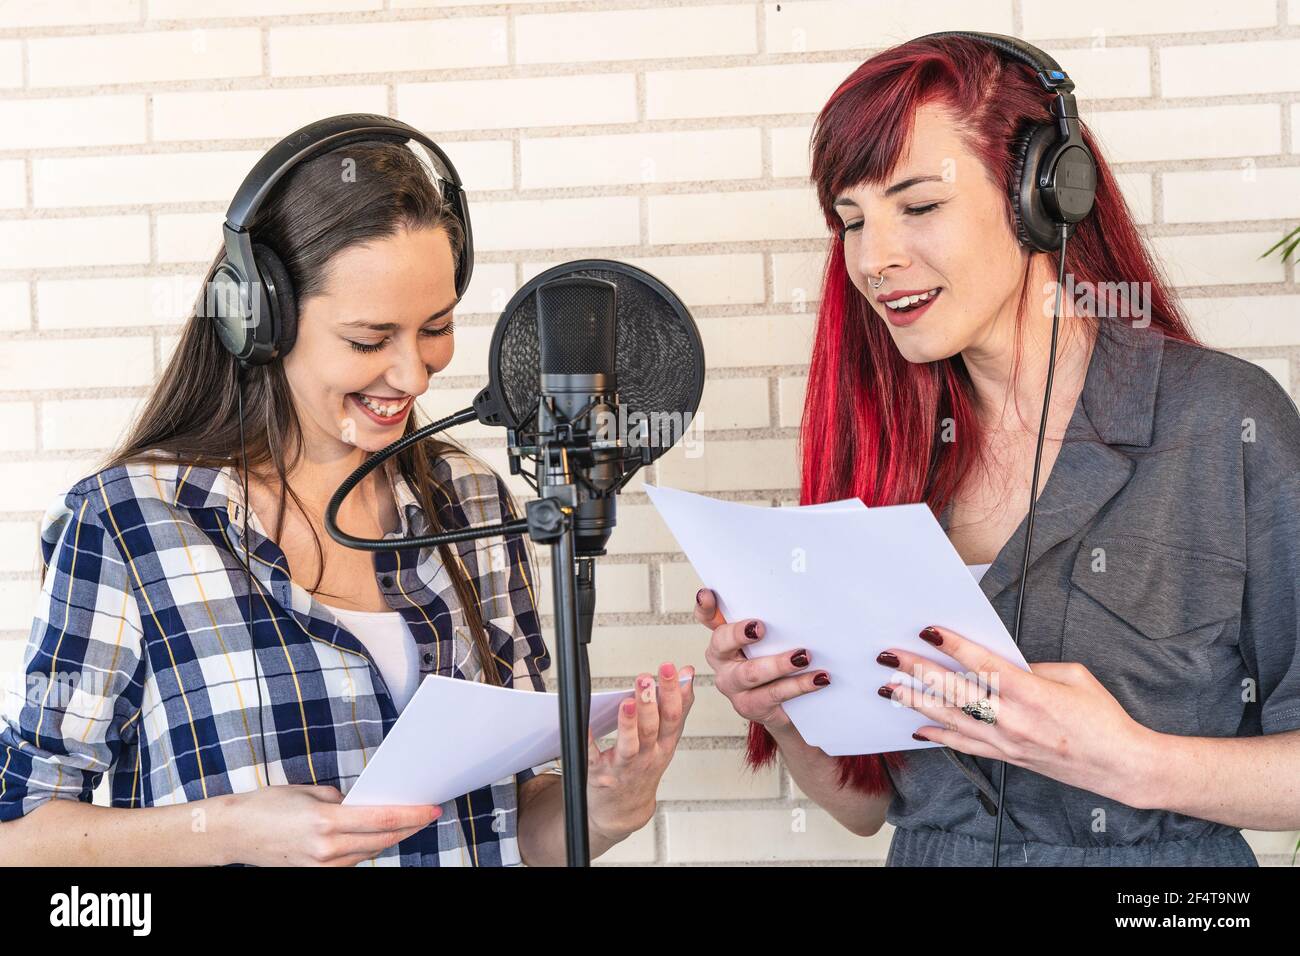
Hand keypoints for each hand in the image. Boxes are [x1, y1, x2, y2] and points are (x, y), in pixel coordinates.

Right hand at [218, 784, 441, 865]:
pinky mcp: (316, 873)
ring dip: (391, 838)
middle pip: (382, 839)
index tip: (431, 808)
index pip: (382, 819)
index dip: (411, 814)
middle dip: (409, 827)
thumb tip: (366, 803)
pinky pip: (353, 861)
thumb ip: (342, 799)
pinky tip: (378, 836)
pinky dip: (368, 848)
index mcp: (326, 822)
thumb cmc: (268, 805)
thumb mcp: (310, 791)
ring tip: (409, 824)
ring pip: (370, 852)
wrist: (234, 832)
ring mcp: (322, 865)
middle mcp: (327, 848)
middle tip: (427, 814)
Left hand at [586, 661, 694, 840]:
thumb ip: (678, 705)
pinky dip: (590, 742)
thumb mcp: (667, 739)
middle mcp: (647, 757)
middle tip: (646, 678)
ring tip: (627, 701)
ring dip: (628, 723)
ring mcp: (624, 767)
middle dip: (650, 703)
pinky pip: (594, 758)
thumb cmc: (645, 768)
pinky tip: (588, 724)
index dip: (673, 693)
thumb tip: (687, 672)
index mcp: (665, 745)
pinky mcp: (601, 775)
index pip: (673, 716)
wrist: (624, 811)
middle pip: (652, 729)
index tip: (671, 669)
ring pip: (629, 745)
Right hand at [696, 586, 830, 732]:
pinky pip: (774, 694)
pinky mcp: (749, 706)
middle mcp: (722, 661)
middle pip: (722, 643)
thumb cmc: (776, 661)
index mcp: (723, 638)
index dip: (704, 607)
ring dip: (779, 663)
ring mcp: (733, 686)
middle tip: (760, 627)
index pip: (707, 618)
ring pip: (751, 672)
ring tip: (804, 656)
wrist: (788, 708)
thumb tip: (793, 599)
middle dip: (739, 634)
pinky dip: (799, 685)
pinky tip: (818, 678)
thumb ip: (772, 619)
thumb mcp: (771, 639)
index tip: (707, 595)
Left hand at [875, 624, 1157, 805]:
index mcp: (1030, 691)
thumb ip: (1033, 668)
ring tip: (890, 689)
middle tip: (889, 657)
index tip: (927, 631)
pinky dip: (939, 734)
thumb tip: (1003, 663)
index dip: (951, 646)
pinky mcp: (1007, 758)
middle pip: (954, 690)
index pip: (981, 664)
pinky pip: (964, 744)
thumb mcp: (1073, 677)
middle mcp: (1012, 718)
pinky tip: (917, 725)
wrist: (1120, 765)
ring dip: (917, 702)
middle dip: (918, 671)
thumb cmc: (1103, 718)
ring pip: (950, 718)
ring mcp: (1006, 741)